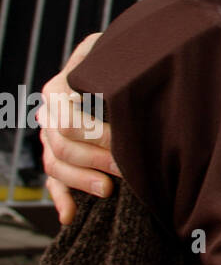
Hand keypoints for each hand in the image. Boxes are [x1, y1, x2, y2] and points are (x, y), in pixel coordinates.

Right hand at [37, 33, 119, 223]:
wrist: (125, 59)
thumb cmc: (127, 54)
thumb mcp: (118, 49)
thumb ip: (114, 56)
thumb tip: (122, 64)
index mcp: (61, 87)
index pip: (67, 120)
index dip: (95, 136)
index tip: (125, 143)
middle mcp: (50, 112)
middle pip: (61, 146)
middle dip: (93, 161)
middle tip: (125, 171)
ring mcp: (51, 135)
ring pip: (55, 165)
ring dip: (79, 181)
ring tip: (107, 190)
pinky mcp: (60, 154)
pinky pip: (53, 181)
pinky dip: (61, 198)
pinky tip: (70, 216)